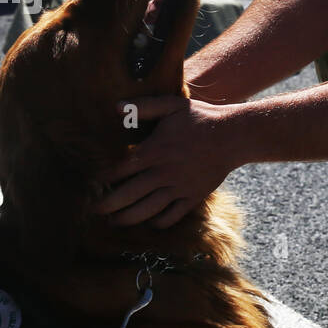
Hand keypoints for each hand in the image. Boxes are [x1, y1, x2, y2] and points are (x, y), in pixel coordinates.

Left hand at [95, 96, 238, 227]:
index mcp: (155, 151)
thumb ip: (143, 106)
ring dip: (127, 218)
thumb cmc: (201, 118)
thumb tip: (115, 107)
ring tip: (115, 221)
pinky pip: (171, 216)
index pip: (120, 169)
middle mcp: (164, 172)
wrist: (234, 136)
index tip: (93, 183)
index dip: (103, 178)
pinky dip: (157, 222)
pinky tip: (149, 221)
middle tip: (94, 210)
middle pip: (128, 195)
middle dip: (107, 205)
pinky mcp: (193, 197)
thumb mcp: (172, 105)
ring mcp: (179, 187)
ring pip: (147, 210)